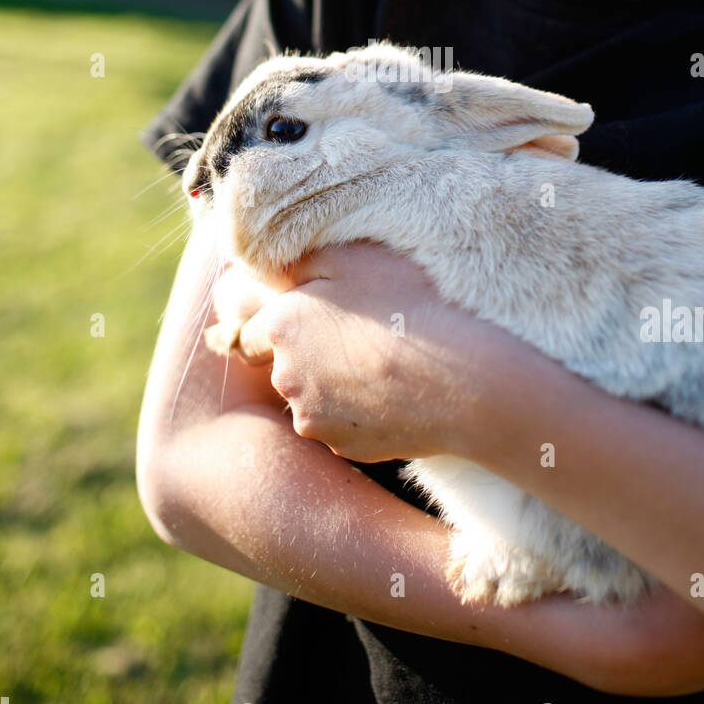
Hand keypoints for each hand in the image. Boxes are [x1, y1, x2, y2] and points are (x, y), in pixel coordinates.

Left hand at [237, 241, 501, 461]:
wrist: (453, 379)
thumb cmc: (404, 307)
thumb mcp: (351, 257)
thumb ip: (302, 259)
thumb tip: (276, 269)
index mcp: (280, 327)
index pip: (250, 333)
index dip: (278, 323)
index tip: (308, 317)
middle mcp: (286, 377)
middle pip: (285, 365)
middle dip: (310, 353)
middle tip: (359, 334)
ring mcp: (315, 418)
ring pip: (314, 398)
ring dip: (335, 385)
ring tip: (382, 366)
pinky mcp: (345, 447)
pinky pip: (345, 425)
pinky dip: (361, 412)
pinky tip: (395, 394)